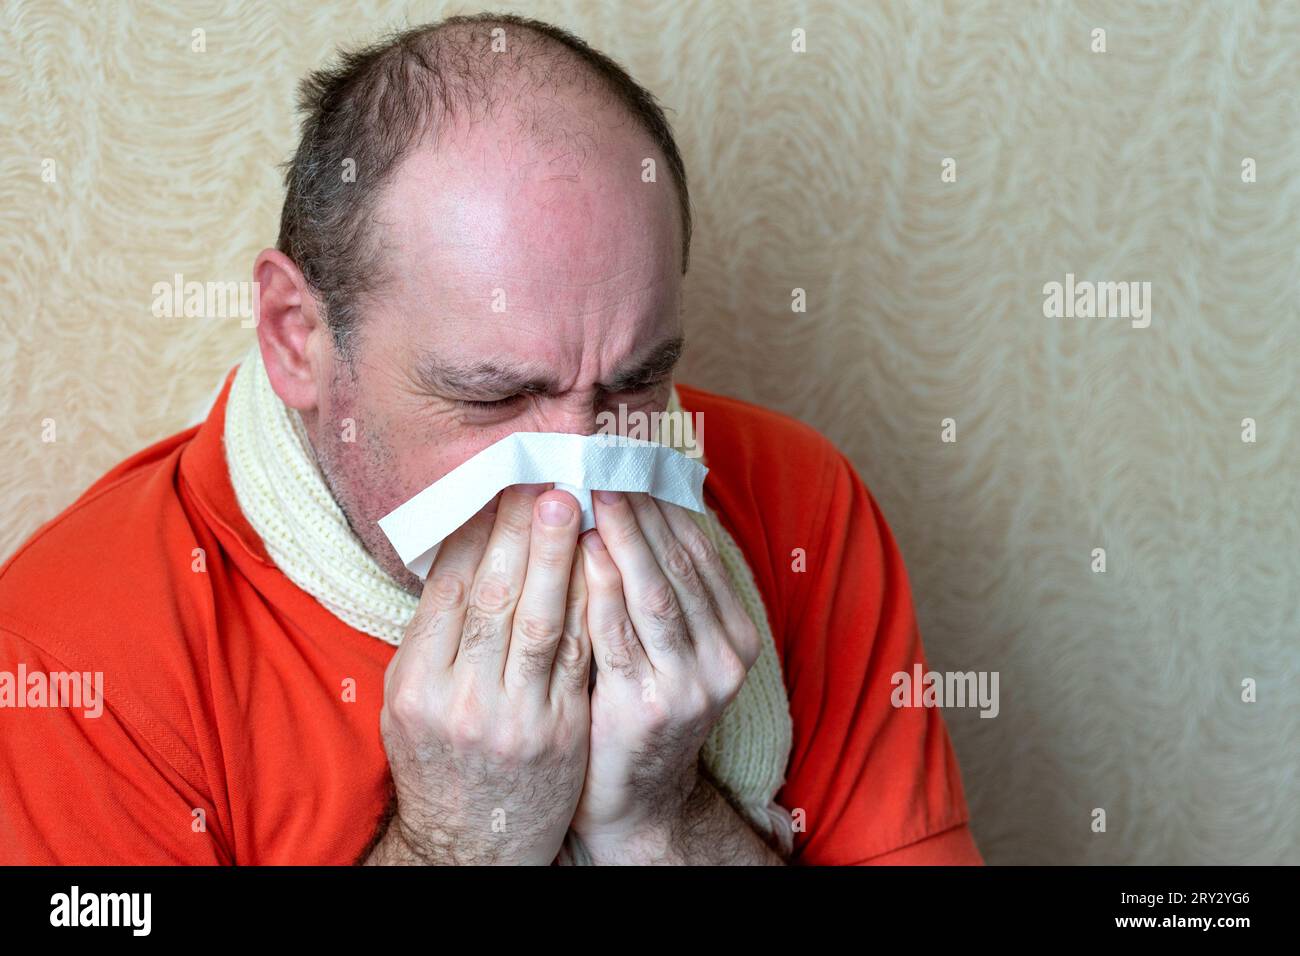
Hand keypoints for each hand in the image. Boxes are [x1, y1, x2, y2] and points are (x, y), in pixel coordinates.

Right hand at [370, 484, 591, 864]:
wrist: (472, 842)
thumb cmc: (438, 759)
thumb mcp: (408, 700)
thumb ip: (431, 634)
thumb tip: (459, 550)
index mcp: (415, 684)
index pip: (448, 590)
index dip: (475, 533)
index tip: (497, 488)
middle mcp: (462, 700)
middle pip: (495, 596)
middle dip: (521, 531)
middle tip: (542, 479)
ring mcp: (515, 718)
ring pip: (541, 619)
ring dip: (560, 555)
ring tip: (574, 504)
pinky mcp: (560, 731)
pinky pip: (578, 655)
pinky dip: (589, 603)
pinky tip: (599, 562)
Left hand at [569, 490, 761, 851]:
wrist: (633, 799)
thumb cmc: (636, 706)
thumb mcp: (665, 645)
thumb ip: (657, 586)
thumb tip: (630, 500)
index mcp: (736, 633)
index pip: (698, 548)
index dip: (664, 498)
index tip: (630, 453)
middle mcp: (725, 655)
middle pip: (679, 562)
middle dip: (641, 505)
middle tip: (606, 454)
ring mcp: (693, 683)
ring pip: (656, 590)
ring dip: (623, 534)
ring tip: (591, 487)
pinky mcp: (651, 706)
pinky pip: (620, 632)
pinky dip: (601, 585)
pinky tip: (580, 549)